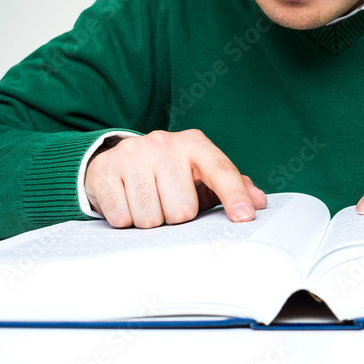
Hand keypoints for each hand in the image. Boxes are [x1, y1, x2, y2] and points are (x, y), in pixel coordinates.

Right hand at [85, 129, 266, 227]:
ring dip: (150, 220)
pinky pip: (122, 218)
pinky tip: (127, 202)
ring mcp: (133, 155)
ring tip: (147, 201)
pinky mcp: (105, 170)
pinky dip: (125, 219)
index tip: (244, 218)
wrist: (116, 160)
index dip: (234, 195)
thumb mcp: (201, 175)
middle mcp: (164, 144)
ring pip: (150, 218)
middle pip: (182, 209)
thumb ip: (232, 186)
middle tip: (168, 202)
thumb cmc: (169, 173)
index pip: (220, 170)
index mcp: (194, 144)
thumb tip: (259, 202)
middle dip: (176, 216)